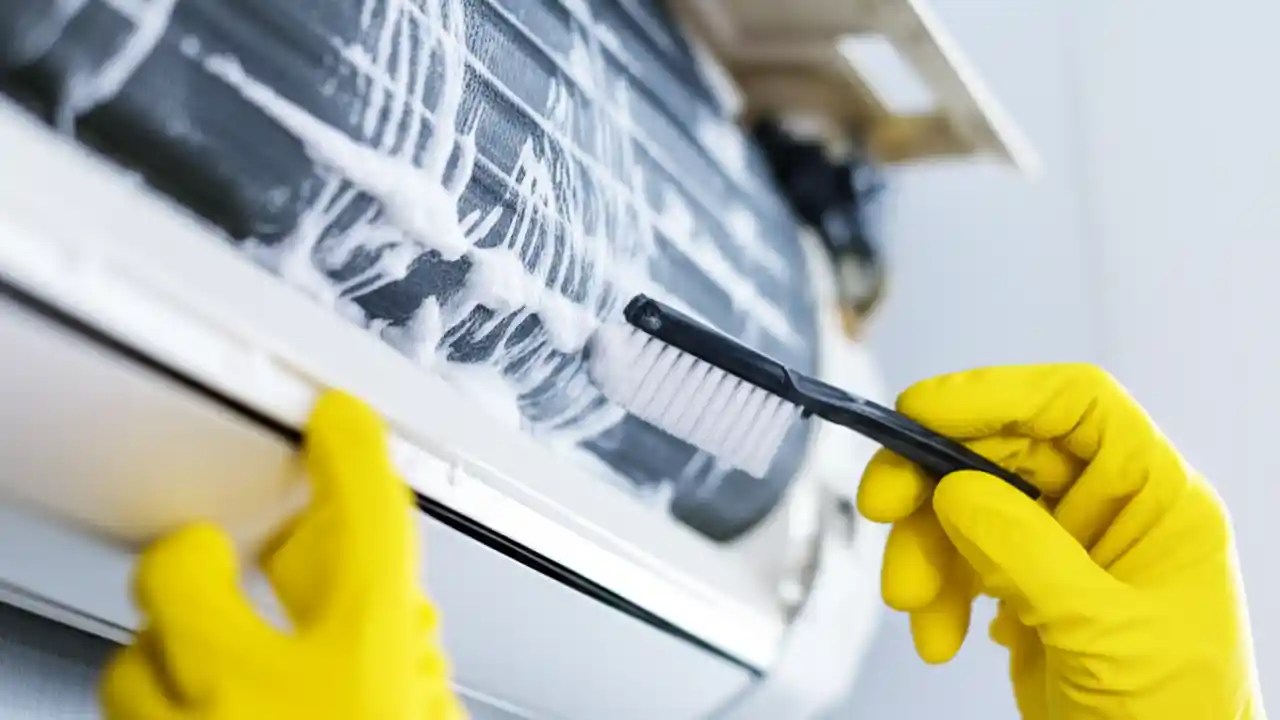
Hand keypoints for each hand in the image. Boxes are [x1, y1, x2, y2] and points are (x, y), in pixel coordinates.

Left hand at [101, 391, 465, 719]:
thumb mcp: (429, 719)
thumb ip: (414, 666)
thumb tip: (408, 638)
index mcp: (361, 675)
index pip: (368, 525)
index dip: (355, 455)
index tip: (342, 423)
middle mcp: (260, 698)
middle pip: (187, 575)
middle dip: (195, 554)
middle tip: (211, 552)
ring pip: (132, 660)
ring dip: (169, 648)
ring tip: (201, 661)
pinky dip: (158, 711)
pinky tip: (188, 715)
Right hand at [857, 365, 1263, 718]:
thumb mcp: (1104, 633)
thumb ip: (1028, 553)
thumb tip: (956, 490)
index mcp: (1156, 497)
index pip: (1076, 404)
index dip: (997, 393)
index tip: (921, 410)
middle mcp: (1110, 510)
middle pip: (1003, 453)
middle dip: (934, 483)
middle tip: (881, 507)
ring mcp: (1066, 551)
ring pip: (969, 508)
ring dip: (926, 550)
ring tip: (913, 604)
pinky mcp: (1029, 592)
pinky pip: (963, 562)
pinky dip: (936, 593)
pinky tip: (938, 636)